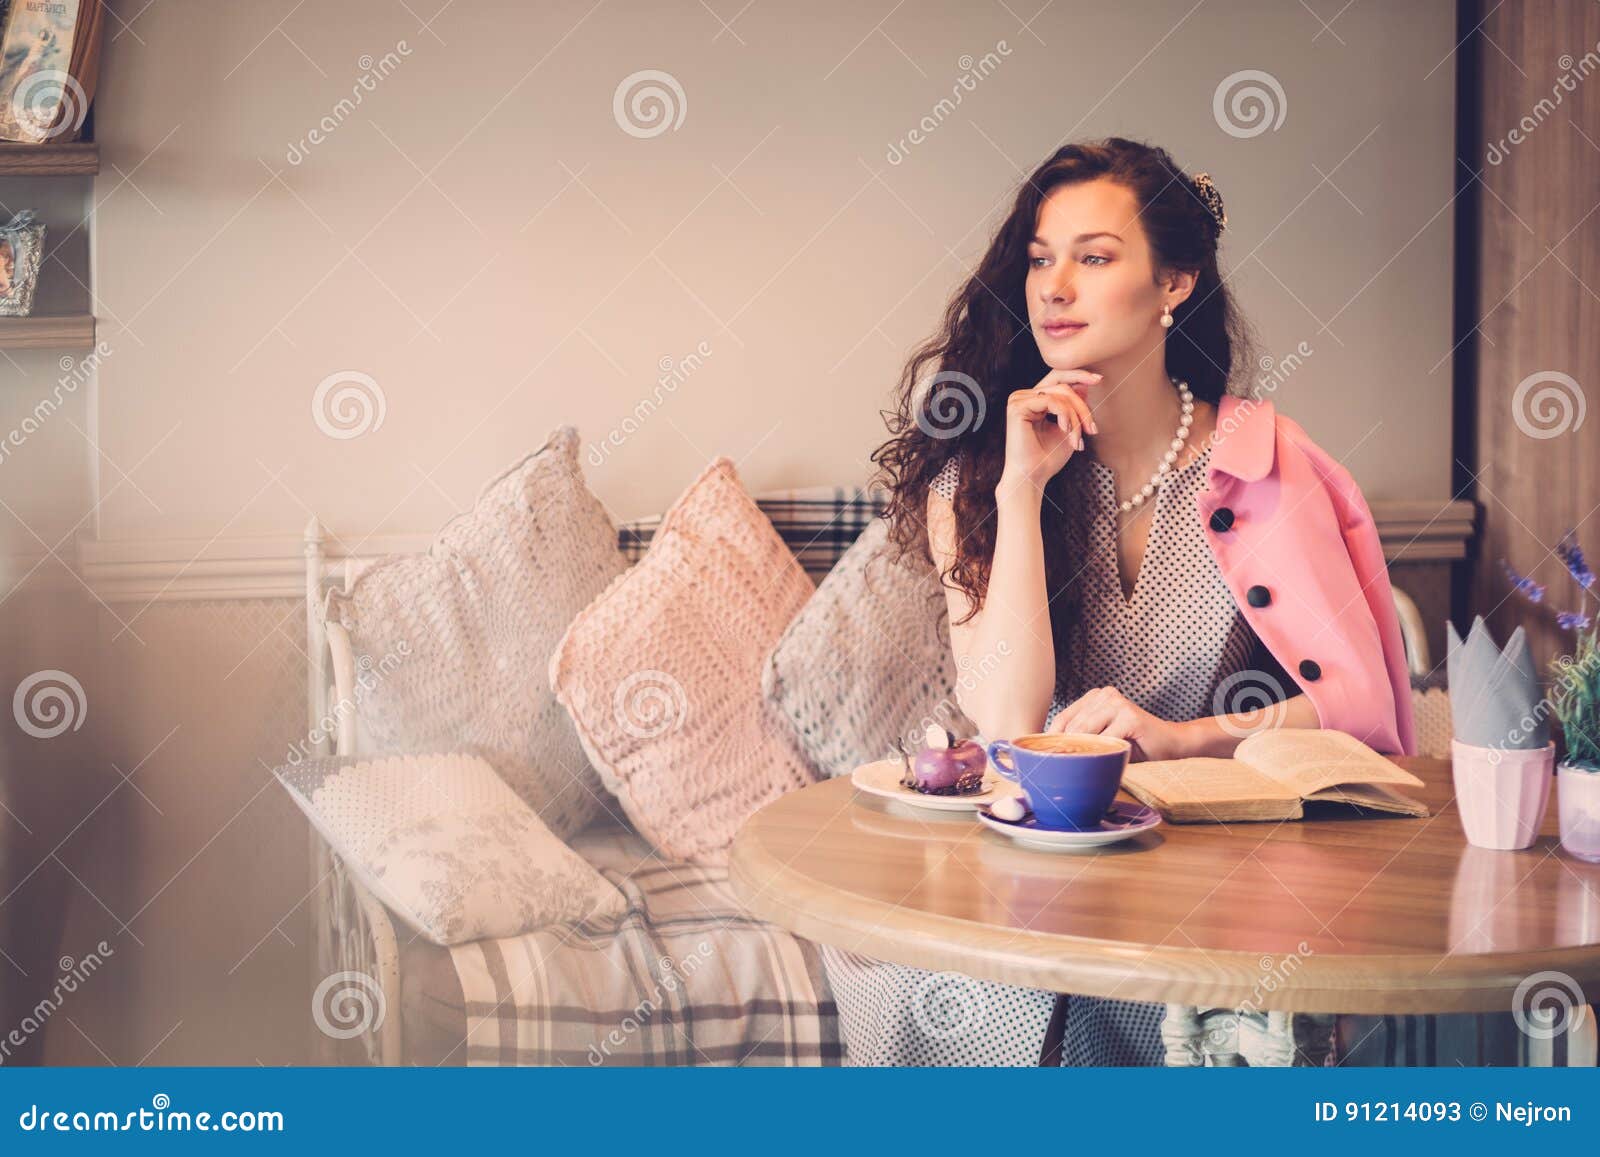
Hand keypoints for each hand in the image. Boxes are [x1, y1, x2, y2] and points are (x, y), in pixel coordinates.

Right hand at [998, 369, 1100, 495]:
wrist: (1032, 478)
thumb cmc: (1047, 458)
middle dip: (1082, 405)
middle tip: (1092, 428)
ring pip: (1060, 394)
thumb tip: (1085, 384)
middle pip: (1062, 384)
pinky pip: (1052, 401)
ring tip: (1077, 439)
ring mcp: (1019, 400)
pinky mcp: (1018, 407)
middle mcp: (1023, 396)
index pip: (1058, 379)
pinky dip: (1065, 416)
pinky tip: (1065, 431)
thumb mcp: (1068, 428)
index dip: (1078, 375)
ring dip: (1076, 417)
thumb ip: (1074, 407)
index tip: (1099, 379)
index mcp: (1033, 399)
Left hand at [1046, 685, 1186, 761]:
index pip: (1062, 719)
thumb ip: (1082, 740)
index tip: (1048, 761)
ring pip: (1086, 733)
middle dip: (1068, 750)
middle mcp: (1104, 695)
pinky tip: (1108, 763)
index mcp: (1094, 697)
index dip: (1053, 741)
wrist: (1171, 744)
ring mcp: (1117, 703)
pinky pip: (1106, 739)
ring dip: (1086, 753)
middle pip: (1072, 727)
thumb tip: (1049, 755)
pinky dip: (1104, 754)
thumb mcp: (1103, 740)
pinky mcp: (1130, 715)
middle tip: (1066, 770)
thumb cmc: (1134, 745)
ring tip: (1088, 768)